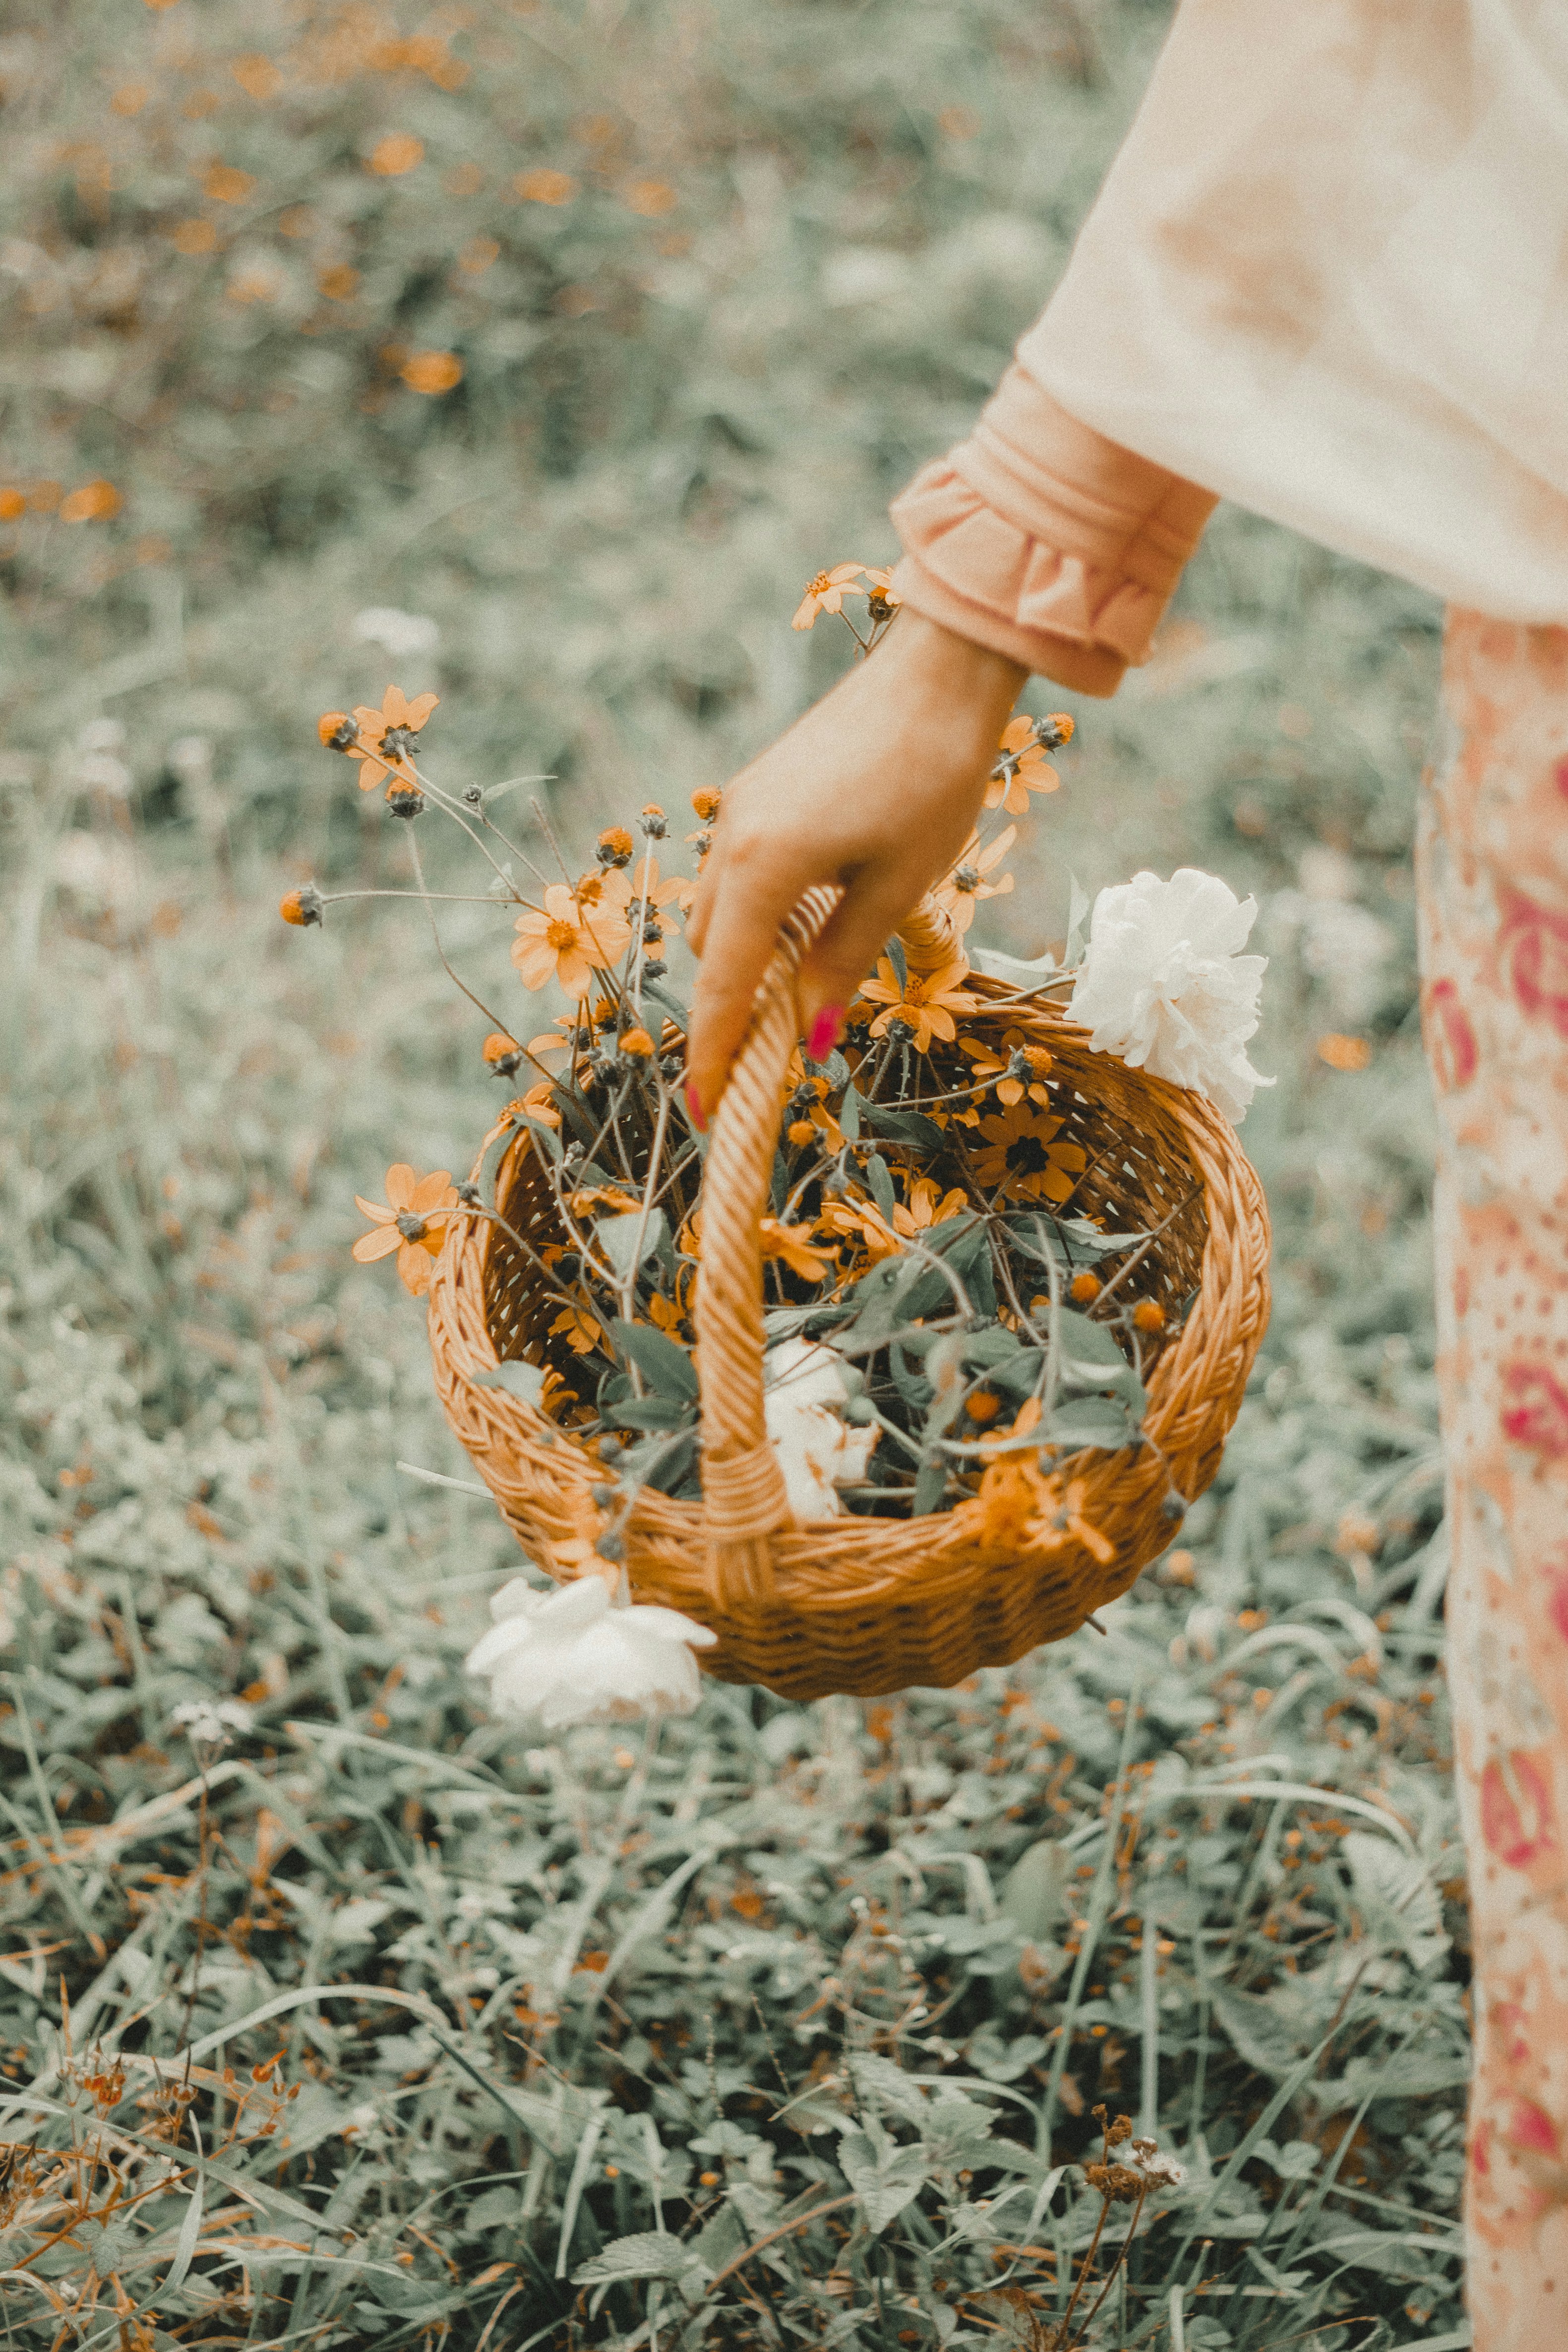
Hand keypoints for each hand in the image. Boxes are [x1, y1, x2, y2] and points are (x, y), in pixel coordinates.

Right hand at [683, 613, 1026, 1121]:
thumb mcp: (896, 889)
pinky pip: (738, 873)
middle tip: (759, 1068)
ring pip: (718, 910)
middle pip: (709, 952)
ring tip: (786, 1002)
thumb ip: (842, 965)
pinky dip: (753, 917)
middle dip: (726, 1012)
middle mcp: (733, 837)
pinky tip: (803, 930)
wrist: (940, 672)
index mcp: (763, 868)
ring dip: (740, 962)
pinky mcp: (761, 789)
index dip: (713, 1054)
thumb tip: (807, 1039)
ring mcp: (741, 808)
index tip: (705, 1111)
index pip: (723, 986)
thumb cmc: (932, 779)